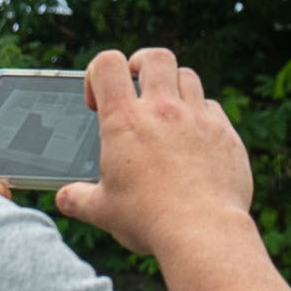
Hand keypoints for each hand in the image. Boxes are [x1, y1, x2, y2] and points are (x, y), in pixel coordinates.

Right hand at [53, 47, 254, 256]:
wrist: (203, 233)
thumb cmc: (148, 220)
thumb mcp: (102, 211)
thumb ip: (78, 198)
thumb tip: (64, 198)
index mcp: (124, 120)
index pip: (106, 64)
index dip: (97, 72)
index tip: (98, 100)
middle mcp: (163, 110)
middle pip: (156, 57)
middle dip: (142, 65)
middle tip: (137, 87)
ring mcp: (198, 119)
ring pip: (188, 76)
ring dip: (174, 86)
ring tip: (167, 112)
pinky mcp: (226, 135)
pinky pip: (213, 108)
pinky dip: (201, 114)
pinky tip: (195, 138)